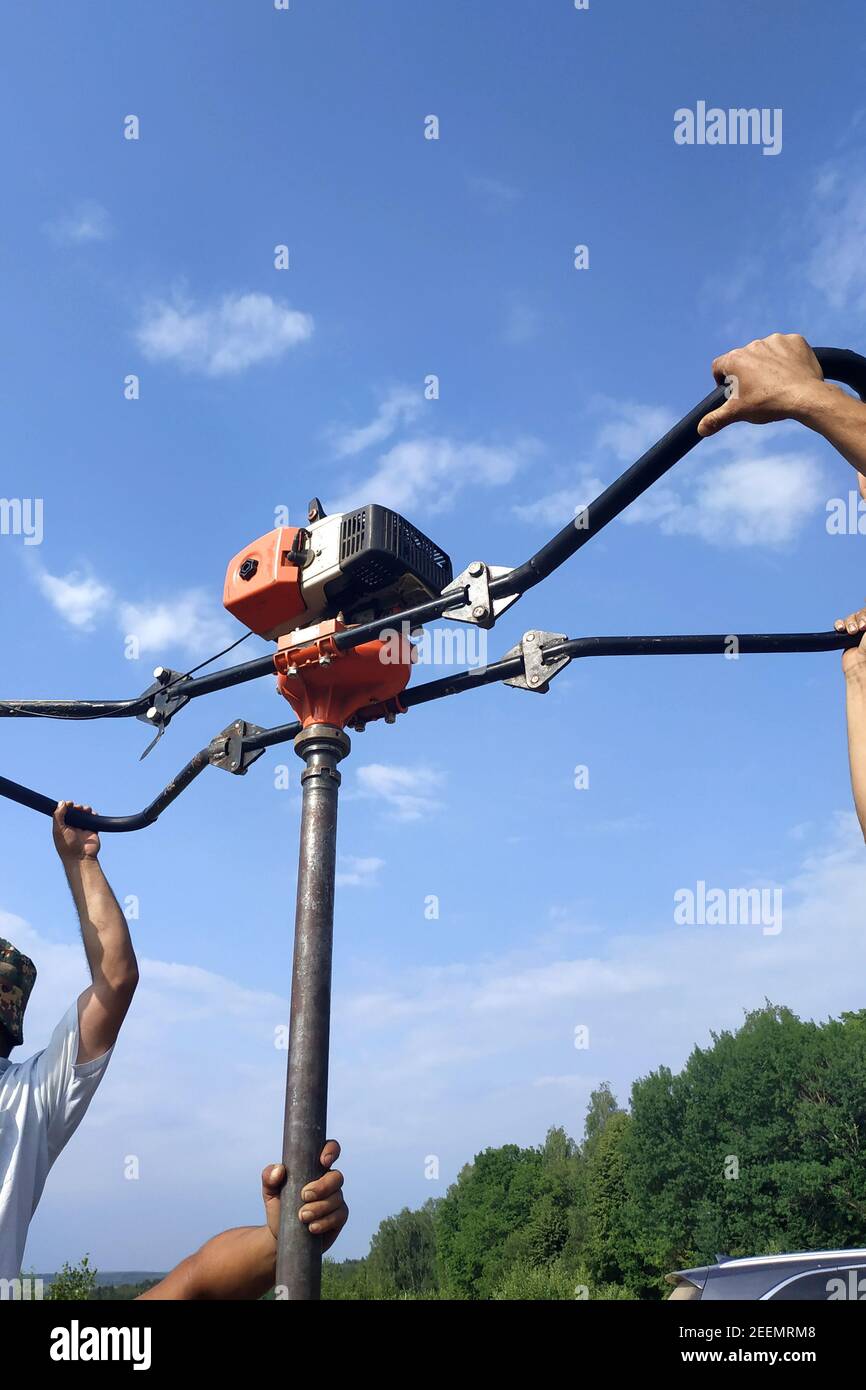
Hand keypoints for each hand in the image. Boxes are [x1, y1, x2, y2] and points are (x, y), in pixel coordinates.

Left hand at [52, 801, 99, 861]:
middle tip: (77, 807)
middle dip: (76, 807)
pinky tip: (92, 814)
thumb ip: (58, 816)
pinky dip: (93, 814)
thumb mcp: (58, 829)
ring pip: (84, 814)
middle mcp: (72, 826)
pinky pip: (94, 819)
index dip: (66, 806)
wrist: (80, 857)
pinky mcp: (92, 830)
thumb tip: (62, 802)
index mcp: (62, 826)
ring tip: (85, 809)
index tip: (69, 803)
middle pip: (74, 811)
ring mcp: (82, 828)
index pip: (63, 813)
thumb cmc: (67, 846)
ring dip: (85, 809)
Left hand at [261, 1140, 346, 1251]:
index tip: (322, 1162)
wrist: (280, 1236)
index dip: (331, 1151)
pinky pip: (339, 1216)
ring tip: (302, 1216)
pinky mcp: (338, 1218)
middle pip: (337, 1177)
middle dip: (322, 1186)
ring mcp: (336, 1199)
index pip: (330, 1150)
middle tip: (304, 1196)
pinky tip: (312, 1228)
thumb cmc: (278, 1207)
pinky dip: (325, 1222)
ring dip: (320, 1207)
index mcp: (315, 1168)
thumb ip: (269, 1176)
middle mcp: (329, 1182)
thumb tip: (279, 1170)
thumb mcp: (269, 1191)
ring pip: (337, 1198)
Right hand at [697, 333, 827, 437]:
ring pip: (766, 353)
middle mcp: (753, 345)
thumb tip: (700, 428)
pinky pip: (787, 348)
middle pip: (744, 360)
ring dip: (768, 365)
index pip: (718, 366)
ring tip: (777, 384)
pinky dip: (788, 358)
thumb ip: (716, 419)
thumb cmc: (769, 404)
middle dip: (748, 374)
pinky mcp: (795, 341)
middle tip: (758, 392)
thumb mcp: (738, 413)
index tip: (733, 392)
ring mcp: (776, 340)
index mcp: (735, 359)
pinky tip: (791, 373)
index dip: (722, 380)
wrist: (805, 396)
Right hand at [836, 602, 865, 676]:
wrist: (862, 665)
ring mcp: (859, 631)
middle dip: (861, 617)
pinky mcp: (848, 636)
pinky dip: (840, 624)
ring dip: (850, 622)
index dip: (865, 609)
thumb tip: (865, 598)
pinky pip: (841, 624)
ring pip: (852, 617)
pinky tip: (841, 629)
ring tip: (852, 632)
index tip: (863, 614)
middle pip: (862, 611)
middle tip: (863, 627)